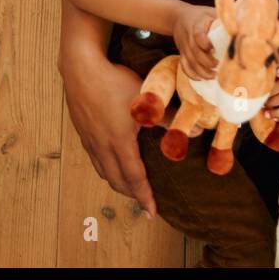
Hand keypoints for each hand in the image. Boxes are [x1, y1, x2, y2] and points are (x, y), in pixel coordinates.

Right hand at [61, 54, 157, 217]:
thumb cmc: (115, 82)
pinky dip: (106, 169)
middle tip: (143, 202)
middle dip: (130, 193)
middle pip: (116, 179)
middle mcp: (101, 145)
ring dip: (117, 182)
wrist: (80, 68)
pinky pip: (95, 159)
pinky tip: (111, 163)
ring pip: (103, 170)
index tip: (151, 212)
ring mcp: (89, 139)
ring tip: (129, 187)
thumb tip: (198, 130)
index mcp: (118, 142)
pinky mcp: (82, 131)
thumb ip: (170, 117)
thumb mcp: (146, 99)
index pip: (133, 177)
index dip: (144, 195)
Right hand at [173, 4, 217, 79]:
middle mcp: (188, 38)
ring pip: (190, 62)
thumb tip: (243, 25)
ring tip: (214, 76)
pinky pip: (184, 66)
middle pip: (195, 53)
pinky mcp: (182, 54)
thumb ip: (223, 20)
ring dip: (201, 71)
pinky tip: (202, 78)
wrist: (178, 17)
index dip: (205, 44)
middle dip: (207, 63)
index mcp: (197, 25)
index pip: (198, 35)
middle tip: (219, 66)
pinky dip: (192, 74)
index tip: (215, 49)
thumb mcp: (211, 13)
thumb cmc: (200, 16)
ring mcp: (184, 47)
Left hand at [264, 65, 278, 120]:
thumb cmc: (275, 75)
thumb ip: (270, 71)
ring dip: (278, 112)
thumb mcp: (273, 69)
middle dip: (272, 101)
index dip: (275, 88)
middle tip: (261, 104)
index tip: (267, 91)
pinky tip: (274, 117)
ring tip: (266, 114)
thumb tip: (266, 71)